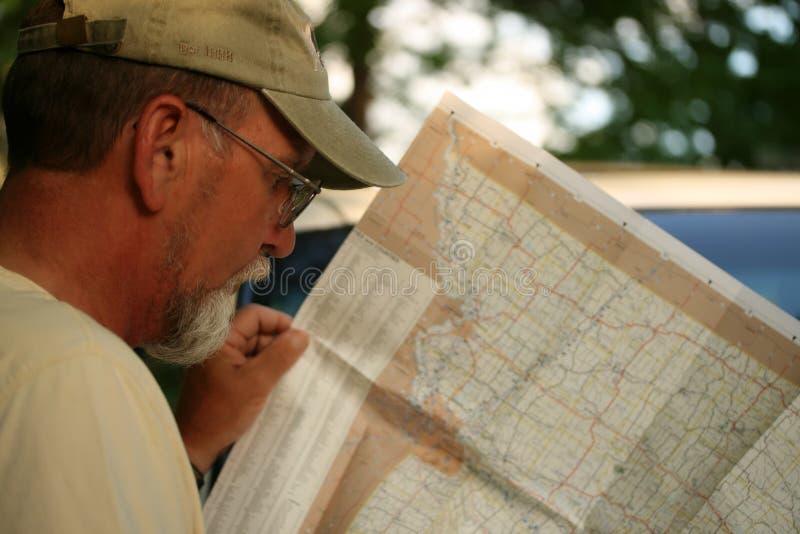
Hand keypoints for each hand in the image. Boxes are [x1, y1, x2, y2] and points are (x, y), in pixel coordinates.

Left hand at [175, 304, 308, 472]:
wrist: (195, 446)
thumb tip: (302, 335)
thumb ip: (280, 356)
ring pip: (254, 349)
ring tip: (290, 374)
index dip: (278, 322)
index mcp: (220, 339)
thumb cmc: (223, 412)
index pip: (254, 315)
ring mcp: (220, 362)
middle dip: (278, 343)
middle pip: (256, 332)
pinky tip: (276, 384)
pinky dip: (263, 371)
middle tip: (297, 361)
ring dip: (272, 359)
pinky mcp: (223, 377)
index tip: (298, 339)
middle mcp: (219, 345)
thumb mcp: (256, 383)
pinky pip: (248, 365)